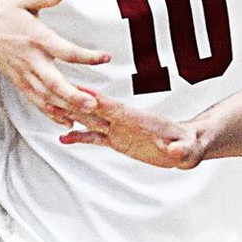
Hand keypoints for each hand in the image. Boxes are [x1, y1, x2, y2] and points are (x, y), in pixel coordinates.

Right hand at [0, 0, 108, 119]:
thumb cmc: (5, 15)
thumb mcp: (23, 0)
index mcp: (37, 39)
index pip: (64, 51)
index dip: (85, 56)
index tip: (105, 57)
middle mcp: (32, 61)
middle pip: (54, 83)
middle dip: (73, 96)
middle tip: (94, 105)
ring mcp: (25, 75)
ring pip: (47, 97)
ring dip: (67, 109)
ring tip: (89, 117)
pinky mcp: (21, 84)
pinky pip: (38, 102)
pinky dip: (52, 114)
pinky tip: (68, 121)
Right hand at [56, 88, 202, 168]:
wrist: (187, 146)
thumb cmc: (191, 145)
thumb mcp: (189, 150)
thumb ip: (181, 149)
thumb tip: (176, 150)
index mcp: (141, 120)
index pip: (117, 109)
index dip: (99, 101)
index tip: (82, 91)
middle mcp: (126, 121)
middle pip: (97, 110)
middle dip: (77, 102)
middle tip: (54, 92)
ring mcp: (119, 130)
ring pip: (91, 121)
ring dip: (72, 115)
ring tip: (51, 111)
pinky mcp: (117, 140)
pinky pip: (94, 138)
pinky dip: (79, 137)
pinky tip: (64, 138)